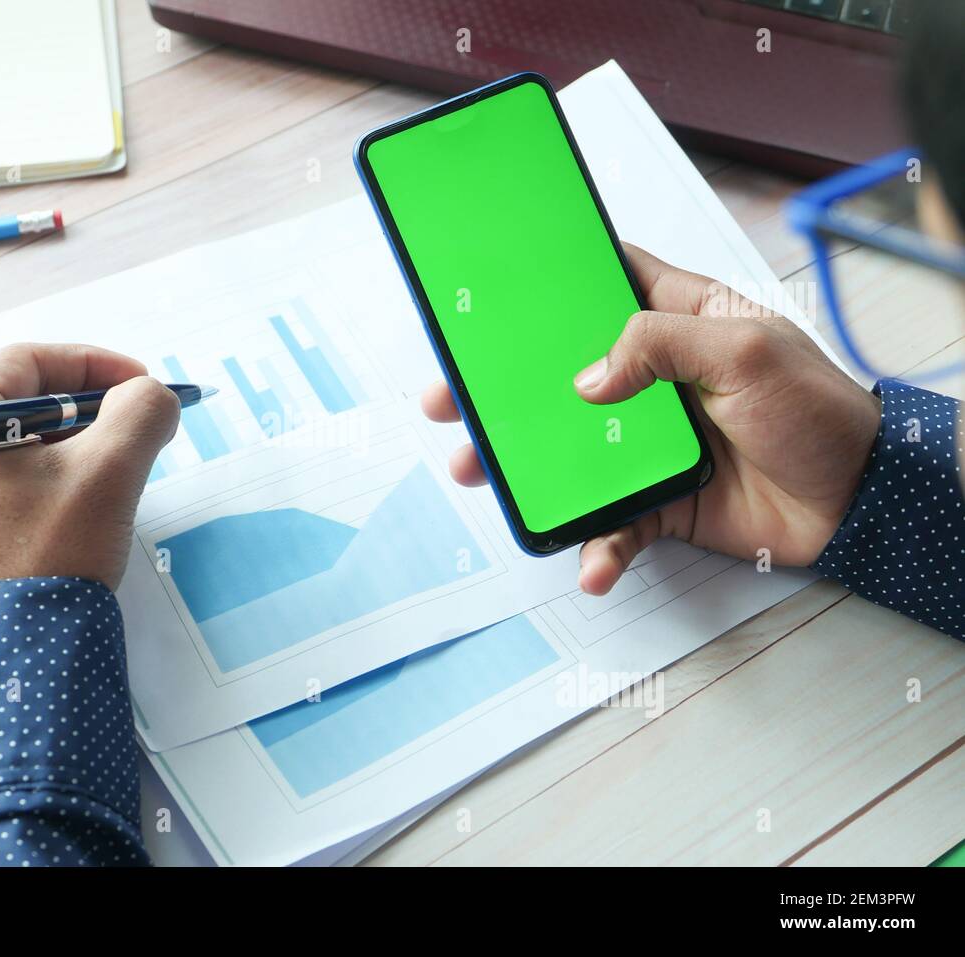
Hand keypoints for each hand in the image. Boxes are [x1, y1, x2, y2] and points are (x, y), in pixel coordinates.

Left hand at [0, 343, 180, 615]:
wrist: (12, 668)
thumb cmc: (50, 559)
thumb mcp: (110, 473)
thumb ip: (140, 413)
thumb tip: (151, 396)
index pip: (26, 363)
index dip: (96, 365)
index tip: (143, 384)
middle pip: (10, 406)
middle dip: (80, 411)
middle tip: (130, 428)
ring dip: (58, 449)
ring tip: (106, 473)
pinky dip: (31, 487)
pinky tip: (68, 513)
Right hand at [422, 245, 881, 594]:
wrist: (860, 504)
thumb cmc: (820, 412)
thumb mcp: (747, 352)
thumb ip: (661, 345)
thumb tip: (586, 378)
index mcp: (680, 321)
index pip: (604, 284)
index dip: (550, 283)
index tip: (492, 288)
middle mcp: (655, 379)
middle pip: (560, 375)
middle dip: (501, 388)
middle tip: (452, 397)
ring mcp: (651, 441)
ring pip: (568, 451)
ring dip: (522, 467)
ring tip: (479, 472)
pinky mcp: (659, 499)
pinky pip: (612, 521)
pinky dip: (595, 545)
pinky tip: (588, 560)